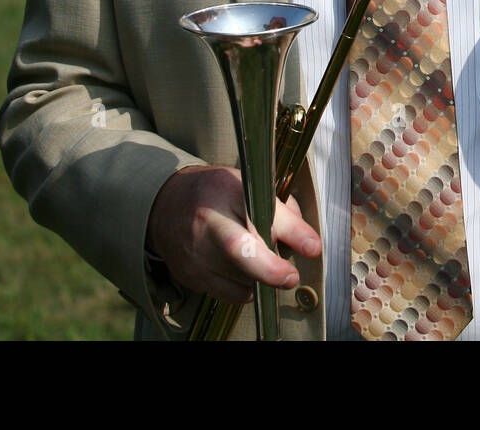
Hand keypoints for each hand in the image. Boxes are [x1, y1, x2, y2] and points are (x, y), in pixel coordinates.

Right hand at [146, 164, 321, 303]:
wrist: (166, 206)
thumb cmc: (216, 194)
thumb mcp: (247, 186)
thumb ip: (280, 210)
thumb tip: (308, 242)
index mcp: (226, 190)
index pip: (262, 209)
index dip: (292, 230)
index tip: (313, 247)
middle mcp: (207, 222)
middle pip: (239, 250)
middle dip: (270, 268)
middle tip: (291, 277)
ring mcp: (195, 253)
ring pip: (240, 278)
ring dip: (261, 277)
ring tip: (262, 259)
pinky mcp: (191, 277)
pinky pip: (230, 293)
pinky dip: (246, 287)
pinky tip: (244, 270)